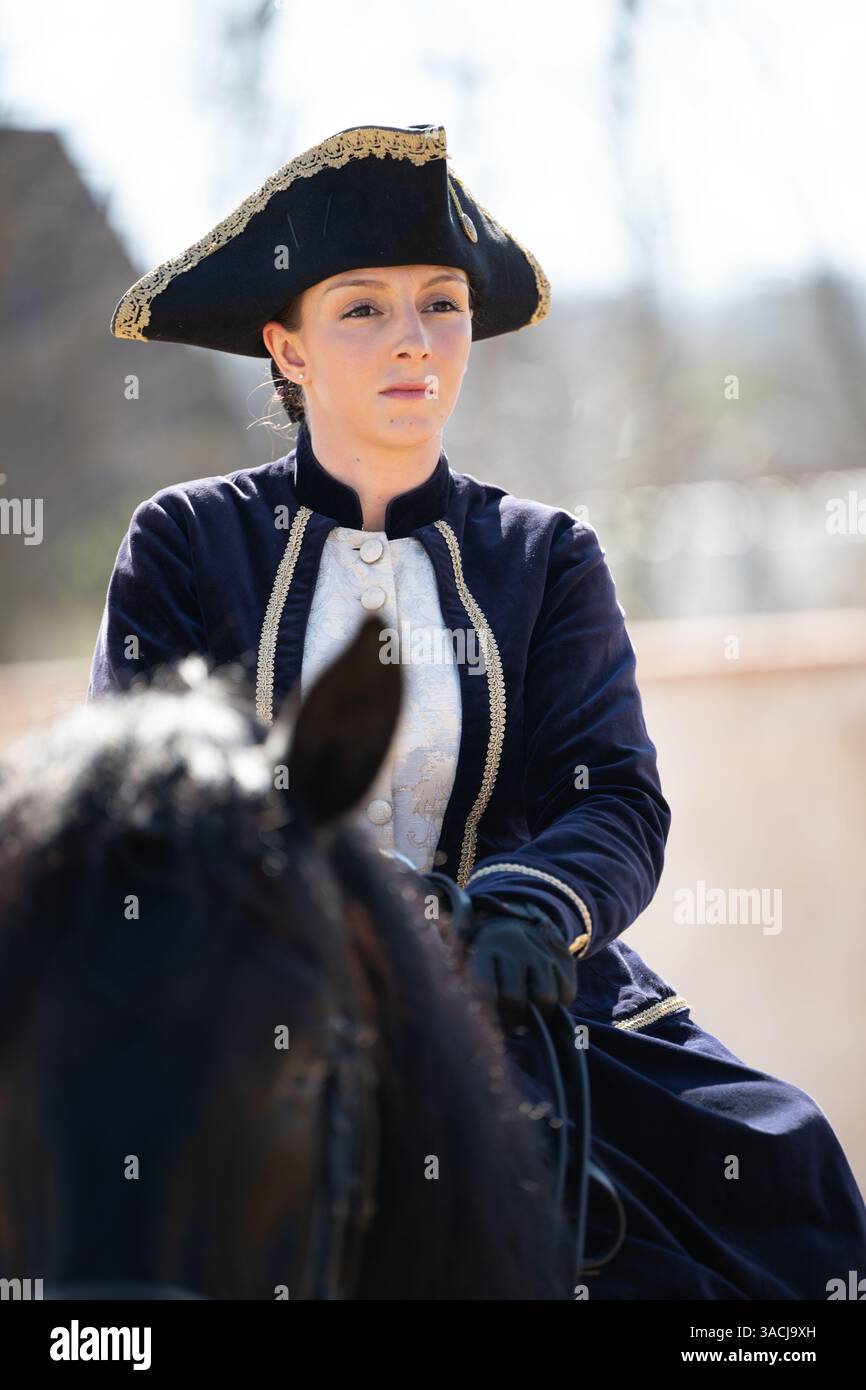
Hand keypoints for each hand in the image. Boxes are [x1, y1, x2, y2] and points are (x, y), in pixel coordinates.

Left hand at [458, 894, 577, 1026]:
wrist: (519, 922)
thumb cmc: (487, 955)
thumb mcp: (466, 961)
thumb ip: (465, 986)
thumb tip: (470, 1019)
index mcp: (486, 947)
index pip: (485, 989)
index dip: (487, 1015)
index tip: (487, 1025)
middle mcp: (516, 946)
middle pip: (515, 998)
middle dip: (510, 1020)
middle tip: (507, 1024)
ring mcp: (542, 951)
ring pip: (545, 998)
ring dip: (536, 1017)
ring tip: (525, 1016)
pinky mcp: (564, 958)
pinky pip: (566, 993)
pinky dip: (556, 1006)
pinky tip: (542, 1003)